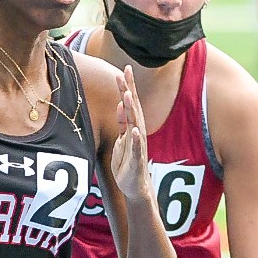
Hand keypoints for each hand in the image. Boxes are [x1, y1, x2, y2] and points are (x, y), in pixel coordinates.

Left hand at [109, 65, 152, 196]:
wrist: (134, 187)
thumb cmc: (127, 163)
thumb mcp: (121, 139)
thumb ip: (122, 123)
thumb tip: (119, 105)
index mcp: (131, 128)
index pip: (129, 104)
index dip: (126, 88)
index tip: (123, 70)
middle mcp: (136, 133)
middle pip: (133, 108)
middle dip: (129, 90)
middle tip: (126, 72)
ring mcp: (137, 146)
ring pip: (135, 125)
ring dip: (131, 110)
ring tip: (127, 96)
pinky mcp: (136, 161)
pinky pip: (136, 149)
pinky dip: (135, 140)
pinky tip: (134, 131)